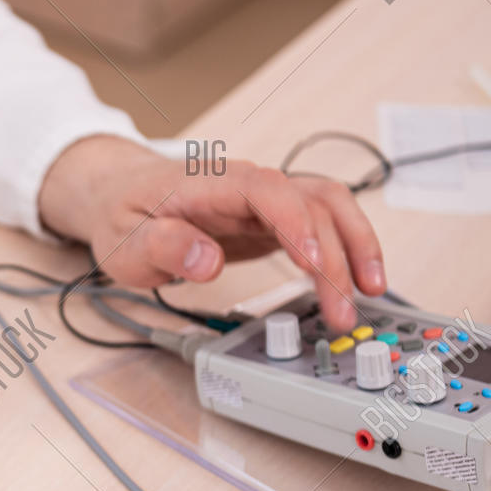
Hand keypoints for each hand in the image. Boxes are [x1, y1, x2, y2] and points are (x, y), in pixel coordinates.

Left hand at [38, 134, 386, 331]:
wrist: (121, 194)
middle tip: (343, 308)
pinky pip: (322, 224)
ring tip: (370, 293)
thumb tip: (205, 260)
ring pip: (328, 207)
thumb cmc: (123, 215)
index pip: (268, 191)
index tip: (313, 262)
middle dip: (335, 255)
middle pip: (311, 202)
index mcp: (211, 183)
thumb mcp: (126, 239)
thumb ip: (164, 247)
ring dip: (355, 247)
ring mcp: (265, 199)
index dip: (296, 223)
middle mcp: (247, 184)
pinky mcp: (273, 218)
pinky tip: (358, 281)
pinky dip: (345, 249)